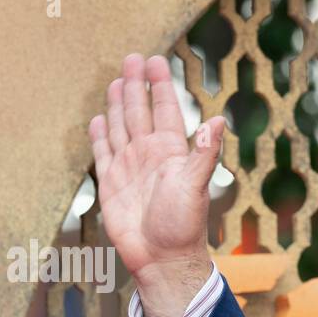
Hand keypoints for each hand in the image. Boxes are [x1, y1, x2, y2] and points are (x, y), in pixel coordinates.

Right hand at [88, 53, 224, 316]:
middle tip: (133, 58)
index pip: (166, 109)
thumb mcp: (196, 185)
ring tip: (116, 81)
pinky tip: (98, 120)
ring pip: (121, 127)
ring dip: (118, 105)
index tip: (156, 61)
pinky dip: (100, 136)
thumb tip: (220, 119)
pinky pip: (104, 153)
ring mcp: (129, 167)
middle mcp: (150, 155)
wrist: (162, 258)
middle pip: (140, 111)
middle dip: (136, 86)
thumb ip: (205, 152)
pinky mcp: (111, 184)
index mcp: (171, 152)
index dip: (160, 86)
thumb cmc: (183, 225)